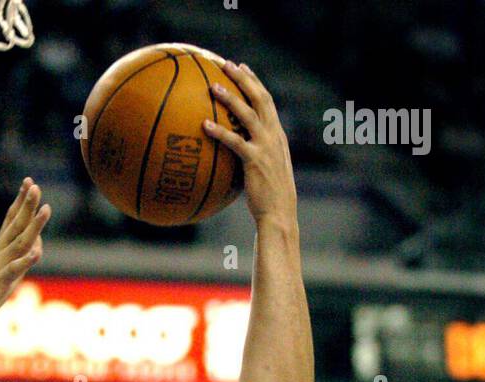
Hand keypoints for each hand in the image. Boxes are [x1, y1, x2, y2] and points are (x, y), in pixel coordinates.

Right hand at [0, 177, 50, 336]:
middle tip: (35, 185)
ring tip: (46, 209)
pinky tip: (36, 252)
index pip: (10, 221)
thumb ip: (17, 259)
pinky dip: (25, 261)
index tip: (28, 183)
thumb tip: (36, 247)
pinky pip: (13, 271)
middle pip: (15, 226)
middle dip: (26, 205)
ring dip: (33, 226)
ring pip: (19, 243)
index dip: (20, 202)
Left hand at [203, 60, 296, 225]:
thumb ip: (253, 154)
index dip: (254, 82)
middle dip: (244, 78)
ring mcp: (265, 147)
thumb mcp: (265, 170)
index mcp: (277, 135)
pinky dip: (219, 131)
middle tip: (226, 64)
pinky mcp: (255, 160)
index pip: (267, 100)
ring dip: (230, 98)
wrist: (279, 213)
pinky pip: (234, 141)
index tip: (242, 67)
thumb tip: (232, 151)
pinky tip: (204, 125)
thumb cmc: (269, 197)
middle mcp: (273, 135)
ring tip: (213, 86)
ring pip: (248, 114)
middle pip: (260, 98)